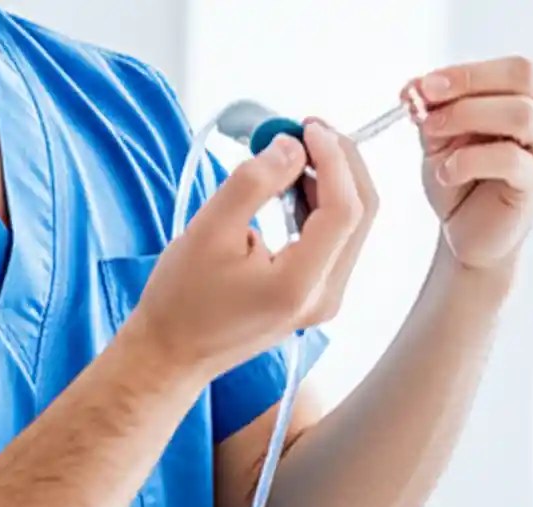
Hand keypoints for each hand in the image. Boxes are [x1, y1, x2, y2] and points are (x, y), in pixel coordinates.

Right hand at [126, 123, 376, 378]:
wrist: (172, 353)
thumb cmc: (181, 300)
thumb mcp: (208, 230)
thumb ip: (253, 182)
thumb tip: (292, 147)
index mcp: (300, 284)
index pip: (344, 208)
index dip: (332, 158)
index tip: (306, 127)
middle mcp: (324, 296)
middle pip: (360, 213)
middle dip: (340, 162)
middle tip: (306, 129)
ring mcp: (324, 299)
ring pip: (351, 225)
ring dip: (331, 180)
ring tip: (293, 152)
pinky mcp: (315, 296)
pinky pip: (334, 240)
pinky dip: (320, 204)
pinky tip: (291, 185)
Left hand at [414, 56, 532, 269]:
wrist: (464, 230)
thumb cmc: (460, 176)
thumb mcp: (440, 133)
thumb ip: (433, 106)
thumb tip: (414, 86)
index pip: (511, 66)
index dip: (465, 72)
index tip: (422, 85)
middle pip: (523, 76)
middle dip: (467, 85)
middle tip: (426, 102)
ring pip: (521, 113)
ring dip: (466, 118)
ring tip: (433, 141)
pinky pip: (508, 159)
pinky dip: (468, 161)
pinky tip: (446, 173)